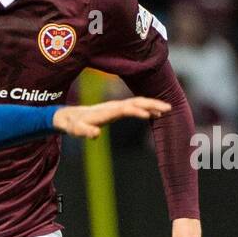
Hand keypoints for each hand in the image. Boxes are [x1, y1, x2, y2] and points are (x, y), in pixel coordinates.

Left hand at [52, 97, 170, 137]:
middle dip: (151, 104)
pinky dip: (146, 108)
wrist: (70, 116)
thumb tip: (95, 135)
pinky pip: (135, 106)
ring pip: (137, 102)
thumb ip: (85, 132)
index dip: (137, 111)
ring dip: (152, 105)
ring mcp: (116, 106)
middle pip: (136, 102)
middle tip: (167, 108)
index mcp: (106, 111)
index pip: (125, 109)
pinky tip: (155, 114)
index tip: (149, 115)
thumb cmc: (74, 125)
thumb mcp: (76, 130)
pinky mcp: (118, 109)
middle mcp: (113, 106)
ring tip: (167, 109)